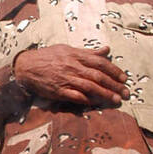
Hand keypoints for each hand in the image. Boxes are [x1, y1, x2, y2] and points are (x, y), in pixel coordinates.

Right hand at [13, 45, 128, 106]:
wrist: (27, 66)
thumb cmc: (48, 57)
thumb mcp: (68, 49)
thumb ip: (88, 52)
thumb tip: (106, 50)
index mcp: (76, 55)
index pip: (100, 62)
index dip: (114, 71)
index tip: (124, 78)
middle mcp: (73, 67)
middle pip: (98, 76)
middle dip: (114, 85)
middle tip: (125, 93)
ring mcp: (66, 79)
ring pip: (90, 87)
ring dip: (105, 94)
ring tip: (116, 100)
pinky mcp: (59, 91)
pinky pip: (75, 96)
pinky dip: (87, 100)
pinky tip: (97, 104)